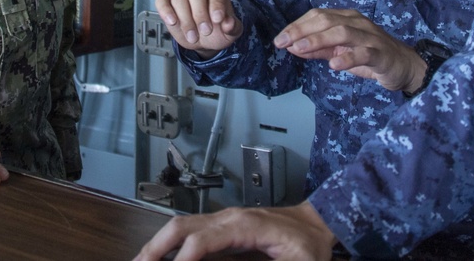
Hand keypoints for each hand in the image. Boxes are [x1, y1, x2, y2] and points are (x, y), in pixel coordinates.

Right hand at [134, 201, 335, 260]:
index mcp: (245, 225)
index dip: (184, 257)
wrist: (317, 223)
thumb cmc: (309, 246)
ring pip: (180, 225)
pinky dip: (169, 242)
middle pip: (181, 226)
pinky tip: (160, 255)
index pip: (203, 238)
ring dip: (157, 243)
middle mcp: (228, 217)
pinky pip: (189, 229)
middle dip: (156, 247)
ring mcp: (223, 218)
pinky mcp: (222, 224)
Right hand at [155, 0, 242, 58]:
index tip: (218, 20)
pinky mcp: (169, 5)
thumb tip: (228, 23)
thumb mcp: (232, 31)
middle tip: (206, 31)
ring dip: (186, 19)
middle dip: (200, 12)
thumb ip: (233, 27)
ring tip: (193, 37)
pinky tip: (172, 22)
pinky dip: (165, 10)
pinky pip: (162, 1)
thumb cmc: (219, 31)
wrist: (205, 41)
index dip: (216, 2)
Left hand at [272, 8, 424, 91]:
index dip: (296, 26)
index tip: (279, 39)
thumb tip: (292, 47)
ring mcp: (369, 36)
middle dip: (301, 31)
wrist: (404, 66)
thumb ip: (317, 49)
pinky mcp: (380, 53)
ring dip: (318, 40)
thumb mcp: (339, 52)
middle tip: (283, 42)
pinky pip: (362, 53)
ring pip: (342, 32)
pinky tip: (333, 65)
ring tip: (300, 49)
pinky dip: (347, 58)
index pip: (317, 16)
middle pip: (326, 20)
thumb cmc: (369, 56)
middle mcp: (357, 23)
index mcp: (346, 18)